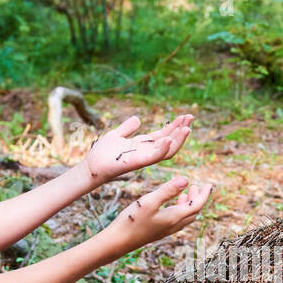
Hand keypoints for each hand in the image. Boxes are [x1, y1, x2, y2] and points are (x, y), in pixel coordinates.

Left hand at [79, 114, 193, 185]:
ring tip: (187, 128)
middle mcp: (147, 152)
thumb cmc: (102, 154)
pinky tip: (168, 138)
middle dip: (181, 130)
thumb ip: (127, 128)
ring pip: (167, 150)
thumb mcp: (117, 135)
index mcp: (143, 145)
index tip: (185, 116)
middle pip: (170, 141)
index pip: (164, 135)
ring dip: (178, 139)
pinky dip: (162, 148)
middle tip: (191, 117)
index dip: (175, 126)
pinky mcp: (138, 162)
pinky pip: (154, 157)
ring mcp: (144, 158)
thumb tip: (138, 119)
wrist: (91, 166)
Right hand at [102, 175, 212, 254]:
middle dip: (198, 199)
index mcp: (174, 217)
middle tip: (197, 186)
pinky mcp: (158, 232)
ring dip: (188, 205)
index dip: (204, 195)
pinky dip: (179, 211)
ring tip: (185, 193)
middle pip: (193, 212)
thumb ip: (167, 190)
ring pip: (185, 218)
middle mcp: (173, 225)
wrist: (118, 242)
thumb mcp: (149, 201)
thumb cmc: (132, 220)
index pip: (196, 205)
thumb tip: (186, 179)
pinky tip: (169, 205)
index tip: (209, 185)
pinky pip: (176, 221)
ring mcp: (165, 230)